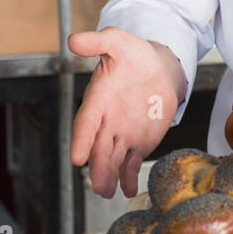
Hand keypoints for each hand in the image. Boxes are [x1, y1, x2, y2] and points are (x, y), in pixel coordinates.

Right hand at [68, 27, 185, 198]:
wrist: (158, 68)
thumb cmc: (134, 55)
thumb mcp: (118, 42)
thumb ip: (98, 41)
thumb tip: (73, 40)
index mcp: (97, 100)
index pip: (85, 122)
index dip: (81, 140)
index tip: (76, 158)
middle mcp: (106, 122)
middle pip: (99, 148)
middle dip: (97, 167)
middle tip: (97, 185)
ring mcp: (122, 135)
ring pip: (113, 159)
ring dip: (110, 176)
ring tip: (107, 192)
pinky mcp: (139, 142)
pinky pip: (132, 163)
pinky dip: (130, 177)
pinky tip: (130, 190)